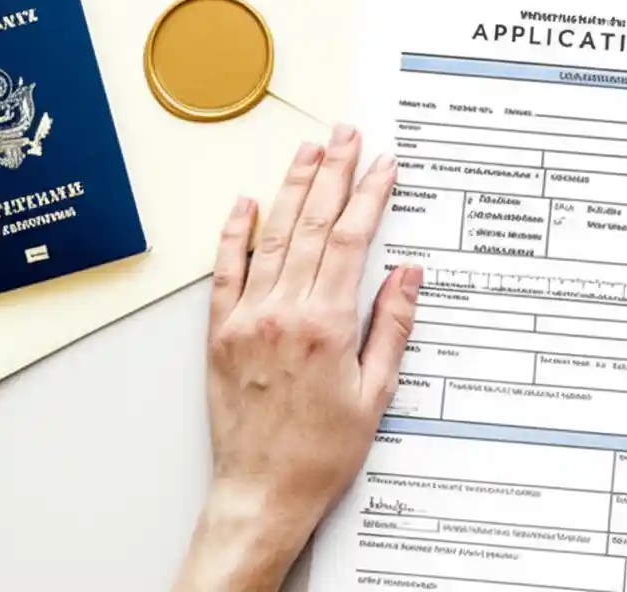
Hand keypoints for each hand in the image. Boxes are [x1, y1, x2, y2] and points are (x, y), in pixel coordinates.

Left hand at [175, 124, 422, 591]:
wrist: (263, 491)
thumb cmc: (321, 451)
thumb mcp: (376, 393)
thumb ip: (391, 327)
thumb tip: (406, 275)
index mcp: (326, 325)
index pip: (350, 241)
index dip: (369, 196)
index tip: (384, 166)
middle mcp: (282, 312)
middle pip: (311, 226)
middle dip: (334, 174)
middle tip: (346, 136)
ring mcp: (246, 319)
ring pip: (271, 237)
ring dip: (292, 189)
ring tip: (309, 152)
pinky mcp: (220, 333)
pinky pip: (225, 271)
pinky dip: (235, 234)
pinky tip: (246, 203)